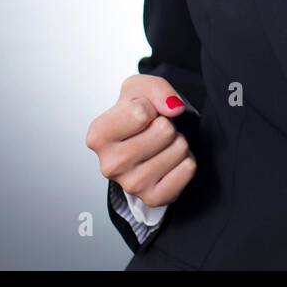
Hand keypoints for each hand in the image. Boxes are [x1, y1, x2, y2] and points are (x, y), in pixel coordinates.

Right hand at [85, 74, 196, 207]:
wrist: (145, 145)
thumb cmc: (138, 116)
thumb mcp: (140, 90)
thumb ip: (156, 88)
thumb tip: (173, 109)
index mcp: (98, 136)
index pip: (140, 113)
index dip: (151, 107)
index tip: (144, 115)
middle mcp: (109, 164)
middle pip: (164, 131)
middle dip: (167, 125)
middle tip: (156, 131)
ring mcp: (131, 185)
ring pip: (178, 149)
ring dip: (178, 142)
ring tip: (163, 145)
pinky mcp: (153, 198)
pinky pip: (188, 169)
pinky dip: (187, 160)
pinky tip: (171, 161)